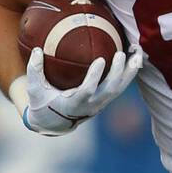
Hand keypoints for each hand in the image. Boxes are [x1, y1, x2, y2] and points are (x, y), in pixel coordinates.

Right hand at [22, 45, 142, 134]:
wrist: (54, 122)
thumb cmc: (42, 102)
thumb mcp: (34, 89)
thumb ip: (34, 70)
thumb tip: (37, 49)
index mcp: (74, 104)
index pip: (87, 91)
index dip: (94, 77)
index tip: (100, 60)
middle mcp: (91, 106)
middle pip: (110, 90)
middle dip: (117, 73)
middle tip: (120, 53)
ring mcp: (101, 104)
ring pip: (120, 88)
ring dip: (130, 71)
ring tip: (137, 51)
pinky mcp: (106, 100)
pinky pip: (121, 85)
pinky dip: (129, 71)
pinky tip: (134, 54)